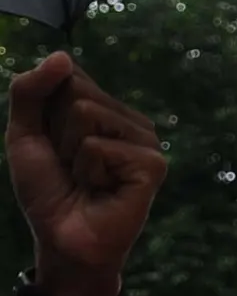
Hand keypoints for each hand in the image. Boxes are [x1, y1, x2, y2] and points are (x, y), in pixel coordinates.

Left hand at [7, 54, 167, 295]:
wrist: (63, 240)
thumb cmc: (48, 192)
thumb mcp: (25, 135)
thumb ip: (30, 91)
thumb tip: (63, 55)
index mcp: (106, 110)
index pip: (70, 78)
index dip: (46, 113)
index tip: (56, 147)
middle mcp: (130, 121)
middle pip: (76, 92)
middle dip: (57, 132)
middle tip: (71, 168)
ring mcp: (146, 142)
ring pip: (86, 115)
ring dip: (71, 155)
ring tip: (88, 181)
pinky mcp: (152, 164)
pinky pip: (98, 145)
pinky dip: (87, 171)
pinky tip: (102, 191)